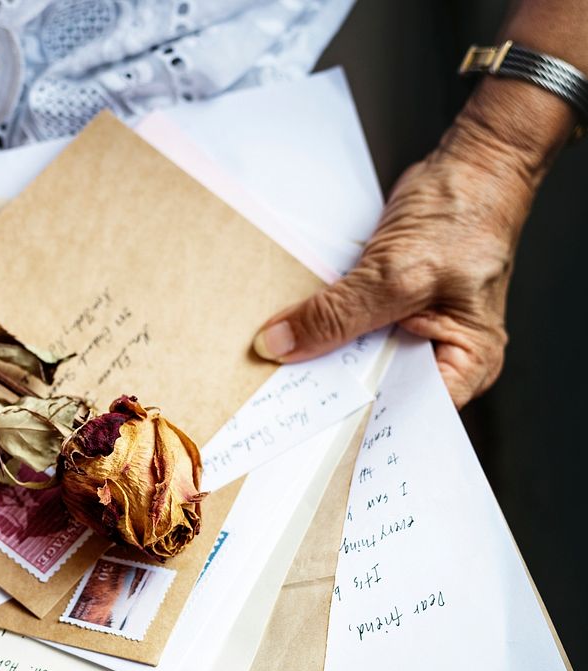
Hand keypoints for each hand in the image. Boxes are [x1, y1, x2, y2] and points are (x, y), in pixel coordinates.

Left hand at [252, 80, 571, 406]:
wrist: (470, 164)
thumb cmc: (467, 215)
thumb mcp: (398, 274)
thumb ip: (338, 315)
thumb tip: (282, 344)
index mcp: (465, 364)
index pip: (404, 414)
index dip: (358, 422)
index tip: (309, 428)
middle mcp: (439, 355)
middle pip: (374, 389)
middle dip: (331, 390)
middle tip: (281, 400)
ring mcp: (411, 332)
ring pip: (354, 359)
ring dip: (320, 357)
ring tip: (279, 367)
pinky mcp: (386, 308)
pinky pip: (347, 328)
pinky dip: (322, 327)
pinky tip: (291, 331)